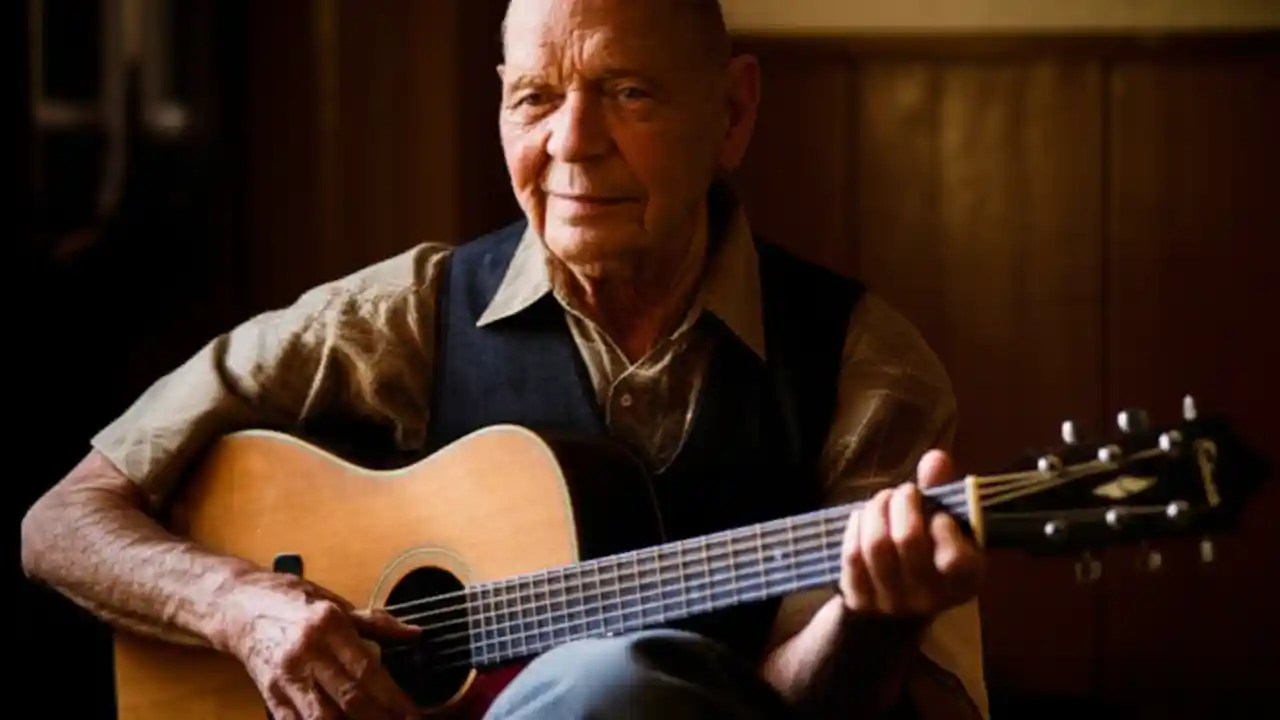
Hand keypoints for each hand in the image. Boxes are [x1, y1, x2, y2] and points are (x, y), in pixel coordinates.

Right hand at [219, 570, 421, 719]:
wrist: (239, 608)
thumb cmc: (293, 604)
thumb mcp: (337, 605)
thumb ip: (377, 624)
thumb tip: (415, 634)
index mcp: (328, 626)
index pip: (368, 671)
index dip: (393, 699)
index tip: (414, 715)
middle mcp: (307, 654)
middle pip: (349, 699)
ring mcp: (286, 678)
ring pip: (322, 718)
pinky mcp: (269, 696)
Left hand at [838, 449, 983, 617]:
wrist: (899, 608)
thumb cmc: (932, 555)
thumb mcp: (949, 528)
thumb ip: (944, 491)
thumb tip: (935, 458)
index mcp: (963, 581)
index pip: (956, 559)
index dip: (944, 528)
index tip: (939, 516)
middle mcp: (930, 598)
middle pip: (908, 540)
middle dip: (902, 503)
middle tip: (903, 491)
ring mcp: (892, 603)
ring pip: (877, 546)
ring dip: (877, 510)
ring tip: (883, 499)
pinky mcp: (860, 602)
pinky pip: (852, 556)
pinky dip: (856, 527)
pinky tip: (863, 517)